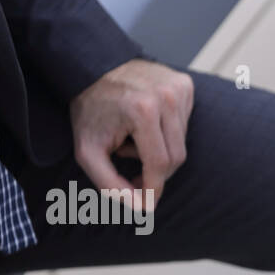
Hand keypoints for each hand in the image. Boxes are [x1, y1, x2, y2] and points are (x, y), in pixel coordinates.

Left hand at [71, 59, 194, 214]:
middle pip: (175, 157)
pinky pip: (184, 124)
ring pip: (181, 143)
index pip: (160, 164)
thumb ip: (110, 184)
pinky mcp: (186, 85)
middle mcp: (166, 97)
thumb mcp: (88, 151)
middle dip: (154, 170)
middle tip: (131, 167)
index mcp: (143, 110)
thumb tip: (142, 208)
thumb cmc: (90, 109)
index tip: (146, 203)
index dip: (153, 188)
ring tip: (135, 138)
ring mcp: (179, 89)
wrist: (93, 66)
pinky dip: (167, 132)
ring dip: (159, 150)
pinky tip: (147, 123)